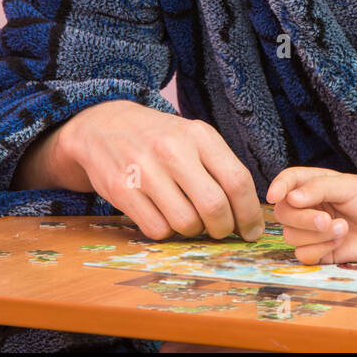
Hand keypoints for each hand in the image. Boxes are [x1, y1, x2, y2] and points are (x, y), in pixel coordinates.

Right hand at [57, 100, 264, 241]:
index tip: (252, 230)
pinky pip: (157, 229)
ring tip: (190, 220)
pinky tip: (165, 217)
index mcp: (200, 135)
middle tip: (222, 231)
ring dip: (194, 231)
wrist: (105, 125)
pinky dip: (167, 232)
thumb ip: (221, 168)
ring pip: (186, 222)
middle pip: (214, 206)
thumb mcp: (194, 138)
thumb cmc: (161, 138)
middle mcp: (173, 150)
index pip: (237, 181)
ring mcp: (145, 170)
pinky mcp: (122, 189)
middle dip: (224, 228)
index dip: (249, 213)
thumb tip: (249, 212)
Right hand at [266, 167, 356, 264]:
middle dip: (303, 218)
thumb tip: (290, 198)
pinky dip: (320, 250)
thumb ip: (319, 188)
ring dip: (317, 235)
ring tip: (343, 228)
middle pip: (283, 213)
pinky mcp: (319, 252)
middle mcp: (308, 207)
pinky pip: (303, 255)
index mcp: (314, 185)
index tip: (275, 195)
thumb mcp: (349, 186)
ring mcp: (312, 231)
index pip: (287, 181)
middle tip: (327, 219)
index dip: (278, 186)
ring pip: (291, 236)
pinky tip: (340, 243)